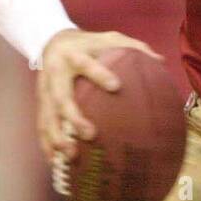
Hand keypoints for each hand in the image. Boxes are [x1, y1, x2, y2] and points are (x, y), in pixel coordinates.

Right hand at [37, 29, 161, 162]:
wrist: (52, 42)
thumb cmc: (89, 44)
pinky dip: (47, 144)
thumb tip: (160, 61)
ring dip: (57, 137)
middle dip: (74, 117)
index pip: (86, 64)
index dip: (99, 74)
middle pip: (61, 98)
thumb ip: (133, 48)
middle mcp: (56, 75)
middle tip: (90, 134)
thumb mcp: (109, 39)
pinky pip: (41, 125)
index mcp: (74, 56)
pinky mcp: (40, 104)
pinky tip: (56, 161)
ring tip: (71, 155)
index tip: (116, 86)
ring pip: (48, 116)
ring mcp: (45, 91)